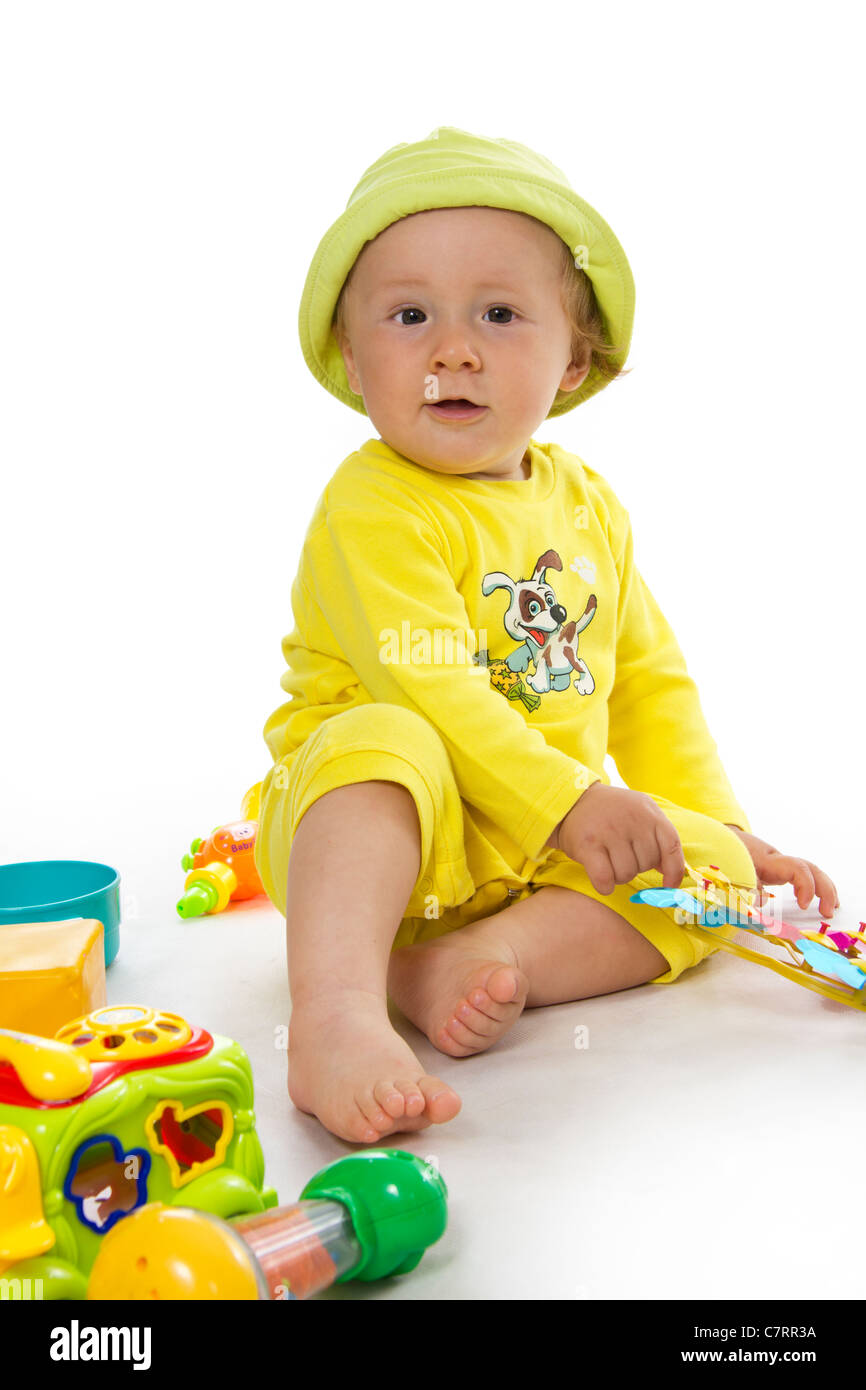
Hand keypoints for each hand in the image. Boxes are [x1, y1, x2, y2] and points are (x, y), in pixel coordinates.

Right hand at [550, 784, 685, 894]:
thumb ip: (658, 837)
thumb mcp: (640, 812)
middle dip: (636, 867)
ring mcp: (609, 831)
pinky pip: (605, 878)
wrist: (571, 800)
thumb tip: (672, 872)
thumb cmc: (611, 812)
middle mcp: (631, 819)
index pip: (671, 845)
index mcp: (648, 811)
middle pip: (646, 864)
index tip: (670, 885)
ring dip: (618, 876)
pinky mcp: (588, 844)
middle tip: (621, 856)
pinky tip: (602, 880)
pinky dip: (605, 885)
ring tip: (608, 861)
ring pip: (626, 874)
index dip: (674, 870)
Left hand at [724, 826, 839, 918]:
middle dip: (824, 889)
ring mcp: (775, 862)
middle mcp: (774, 858)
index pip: (797, 869)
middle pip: (809, 868)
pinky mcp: (772, 867)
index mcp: (766, 859)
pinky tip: (815, 901)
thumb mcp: (726, 870)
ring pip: (808, 869)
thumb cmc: (717, 852)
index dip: (806, 887)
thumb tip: (758, 904)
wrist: (711, 835)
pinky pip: (799, 874)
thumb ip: (741, 887)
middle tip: (828, 913)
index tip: (804, 906)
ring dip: (823, 888)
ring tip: (830, 908)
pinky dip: (811, 886)